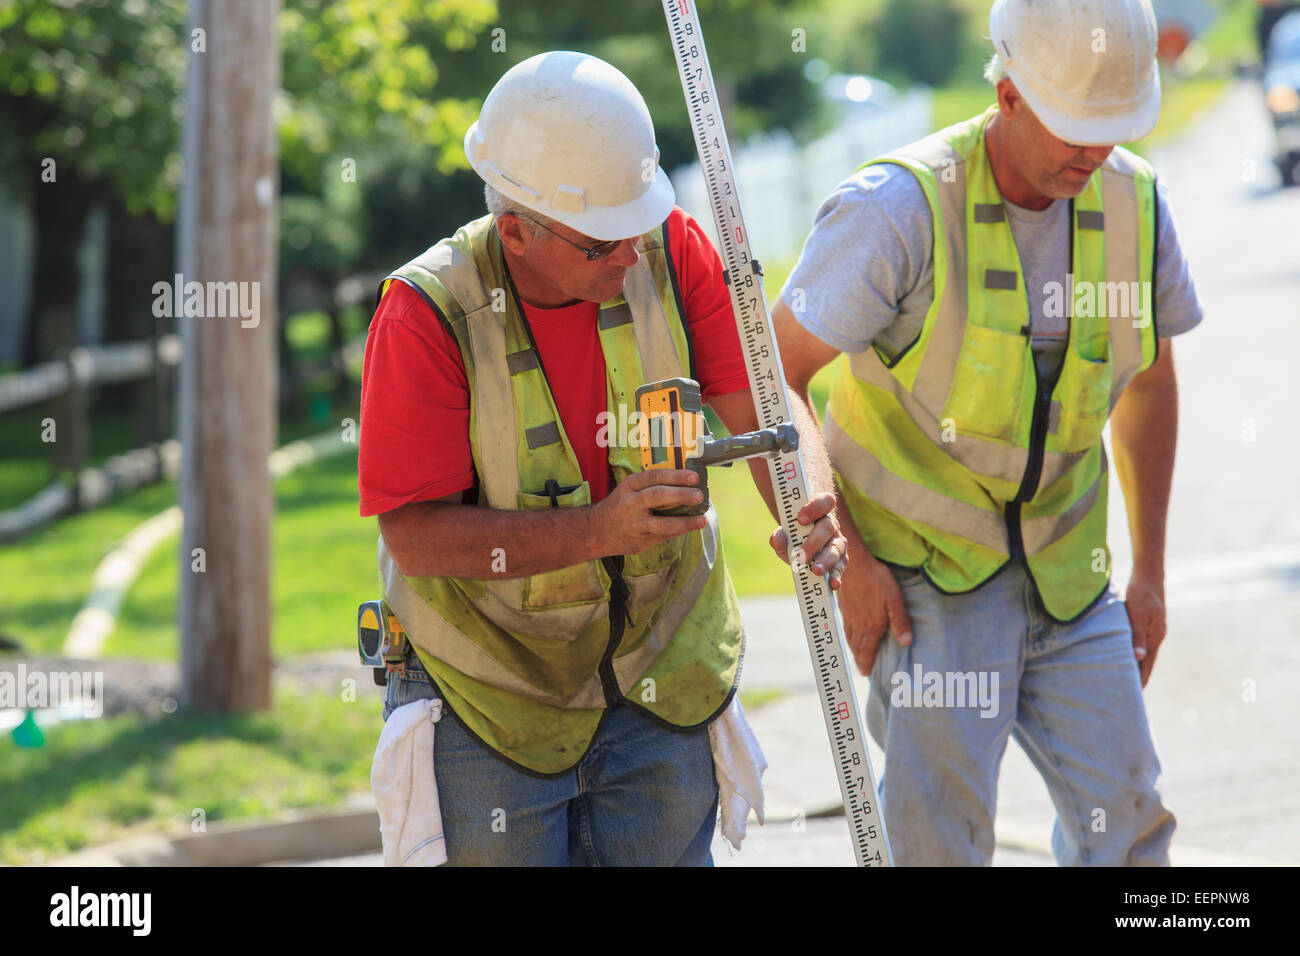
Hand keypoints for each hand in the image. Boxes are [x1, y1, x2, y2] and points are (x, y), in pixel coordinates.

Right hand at [591, 469, 706, 555]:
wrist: (597, 531)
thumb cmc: (620, 506)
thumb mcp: (628, 489)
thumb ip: (650, 485)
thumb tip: (685, 481)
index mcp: (629, 486)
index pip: (654, 476)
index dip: (676, 476)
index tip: (694, 477)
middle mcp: (631, 503)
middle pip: (658, 496)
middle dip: (681, 495)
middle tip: (699, 495)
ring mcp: (636, 524)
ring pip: (663, 523)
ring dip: (685, 522)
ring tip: (701, 519)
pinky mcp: (640, 540)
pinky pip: (664, 536)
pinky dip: (680, 531)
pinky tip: (692, 527)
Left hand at [767, 491, 848, 587]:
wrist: (804, 545)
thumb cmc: (794, 535)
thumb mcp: (784, 534)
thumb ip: (779, 536)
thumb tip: (778, 541)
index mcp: (820, 511)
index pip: (825, 501)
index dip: (815, 508)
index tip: (799, 519)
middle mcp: (831, 525)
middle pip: (828, 527)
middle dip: (814, 542)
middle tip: (801, 555)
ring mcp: (838, 543)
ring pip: (836, 548)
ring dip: (826, 560)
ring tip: (816, 570)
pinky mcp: (840, 560)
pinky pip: (840, 567)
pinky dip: (837, 576)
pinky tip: (834, 584)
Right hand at [837, 556, 913, 675]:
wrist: (854, 564)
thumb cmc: (877, 579)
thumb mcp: (895, 599)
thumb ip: (900, 621)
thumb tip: (907, 642)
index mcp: (871, 625)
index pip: (868, 650)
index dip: (867, 663)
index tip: (866, 674)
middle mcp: (858, 624)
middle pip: (857, 647)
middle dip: (859, 660)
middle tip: (861, 670)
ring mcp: (848, 615)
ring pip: (849, 638)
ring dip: (853, 650)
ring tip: (856, 656)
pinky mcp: (843, 606)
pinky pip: (844, 627)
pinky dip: (847, 636)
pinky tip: (849, 634)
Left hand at [1125, 571, 1165, 686]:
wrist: (1148, 574)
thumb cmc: (1141, 593)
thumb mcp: (1136, 615)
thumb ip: (1136, 636)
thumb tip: (1138, 658)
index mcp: (1154, 637)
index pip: (1147, 664)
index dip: (1141, 679)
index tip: (1135, 694)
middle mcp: (1155, 635)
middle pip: (1147, 661)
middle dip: (1139, 676)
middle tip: (1129, 692)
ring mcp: (1153, 628)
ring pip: (1143, 652)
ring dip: (1136, 664)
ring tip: (1127, 677)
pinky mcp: (1147, 621)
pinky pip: (1140, 642)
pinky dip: (1134, 651)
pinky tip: (1127, 654)